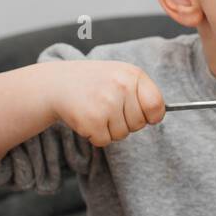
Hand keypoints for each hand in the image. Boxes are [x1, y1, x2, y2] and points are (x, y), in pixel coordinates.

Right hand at [46, 61, 163, 146]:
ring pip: (122, 134)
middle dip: (125, 122)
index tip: (143, 116)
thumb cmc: (93, 82)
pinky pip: (104, 141)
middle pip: (139, 124)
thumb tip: (158, 116)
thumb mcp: (120, 76)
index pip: (156, 106)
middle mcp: (122, 87)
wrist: (57, 83)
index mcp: (132, 75)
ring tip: (96, 111)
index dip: (151, 116)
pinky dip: (95, 135)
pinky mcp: (92, 121)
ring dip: (109, 130)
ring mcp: (107, 104)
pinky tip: (87, 119)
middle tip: (108, 108)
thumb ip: (140, 92)